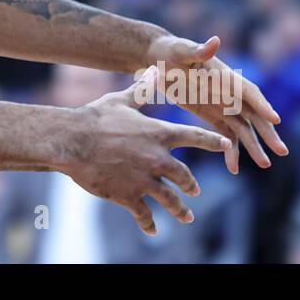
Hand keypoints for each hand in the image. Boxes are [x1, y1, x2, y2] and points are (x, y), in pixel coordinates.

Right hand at [64, 66, 231, 234]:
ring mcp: (145, 179)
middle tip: (194, 190)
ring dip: (180, 209)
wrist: (72, 140)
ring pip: (171, 200)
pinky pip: (145, 215)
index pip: (196, 138)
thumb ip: (141, 91)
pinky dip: (150, 224)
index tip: (227, 146)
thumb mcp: (121, 101)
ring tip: (186, 216)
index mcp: (159, 134)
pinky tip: (153, 230)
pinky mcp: (129, 196)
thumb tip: (153, 70)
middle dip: (191, 185)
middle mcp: (158, 159)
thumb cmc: (95, 117)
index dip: (214, 142)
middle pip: (185, 177)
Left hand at [148, 34, 288, 174]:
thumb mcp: (180, 50)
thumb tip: (214, 41)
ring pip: (243, 128)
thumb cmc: (170, 50)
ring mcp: (222, 105)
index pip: (248, 91)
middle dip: (267, 132)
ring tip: (265, 164)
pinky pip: (225, 135)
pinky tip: (233, 168)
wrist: (158, 60)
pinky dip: (230, 150)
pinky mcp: (212, 115)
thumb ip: (197, 49)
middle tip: (282, 150)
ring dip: (254, 146)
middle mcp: (229, 92)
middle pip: (254, 114)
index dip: (261, 105)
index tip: (274, 120)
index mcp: (225, 75)